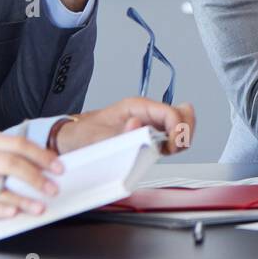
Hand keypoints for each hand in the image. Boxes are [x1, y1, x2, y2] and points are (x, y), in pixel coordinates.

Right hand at [0, 131, 63, 217]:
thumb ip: (6, 155)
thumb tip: (43, 165)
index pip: (19, 145)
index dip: (42, 157)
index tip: (59, 168)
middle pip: (11, 164)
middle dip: (36, 177)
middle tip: (53, 189)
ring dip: (23, 199)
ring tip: (39, 207)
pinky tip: (13, 212)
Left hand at [55, 99, 195, 155]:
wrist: (72, 139)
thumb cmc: (83, 133)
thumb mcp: (97, 135)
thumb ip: (119, 133)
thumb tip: (138, 125)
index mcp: (137, 106)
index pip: (170, 112)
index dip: (177, 128)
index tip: (171, 145)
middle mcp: (147, 113)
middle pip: (183, 114)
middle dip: (185, 131)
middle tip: (173, 148)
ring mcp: (150, 123)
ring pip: (181, 124)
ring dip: (181, 138)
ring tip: (168, 150)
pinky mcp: (149, 135)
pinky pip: (172, 136)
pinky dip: (174, 144)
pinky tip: (163, 151)